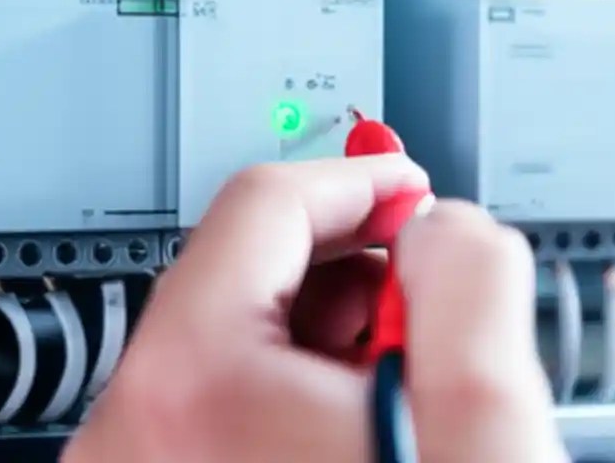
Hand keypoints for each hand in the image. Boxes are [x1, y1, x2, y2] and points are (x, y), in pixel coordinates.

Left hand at [62, 156, 566, 462]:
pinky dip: (288, 389)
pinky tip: (353, 421)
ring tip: (395, 376)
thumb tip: (443, 227)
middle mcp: (129, 433)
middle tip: (419, 286)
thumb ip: (471, 280)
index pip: (261, 203)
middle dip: (348, 263)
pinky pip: (215, 407)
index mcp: (191, 388)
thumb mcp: (485, 420)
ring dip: (322, 331)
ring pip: (228, 343)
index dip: (356, 180)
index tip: (405, 185)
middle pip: (238, 271)